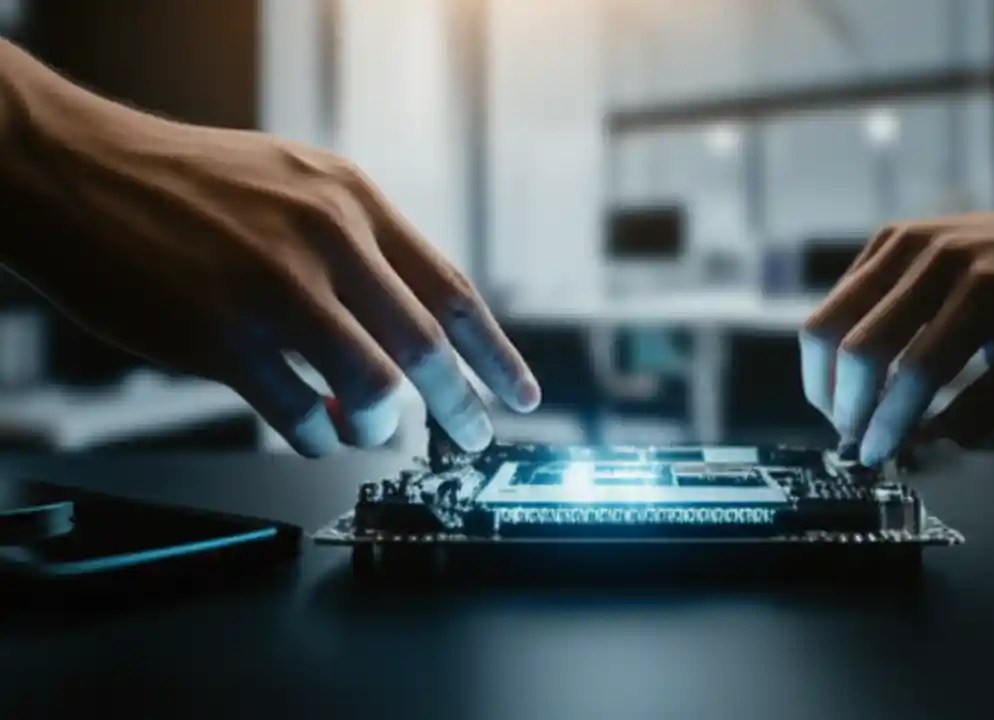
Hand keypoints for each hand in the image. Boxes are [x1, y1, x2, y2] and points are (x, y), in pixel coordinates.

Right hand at [0, 74, 538, 456]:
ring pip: (373, 387)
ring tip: (369, 431)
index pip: (450, 290)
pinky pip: (297, 415)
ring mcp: (274, 288)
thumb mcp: (290, 186)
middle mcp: (326, 238)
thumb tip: (400, 342)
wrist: (74, 170)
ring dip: (379, 425)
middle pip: (426, 347)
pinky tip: (311, 433)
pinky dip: (315, 437)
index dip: (494, 354)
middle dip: (459, 406)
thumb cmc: (185, 185)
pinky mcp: (220, 336)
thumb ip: (353, 251)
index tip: (520, 396)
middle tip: (473, 437)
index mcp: (352, 199)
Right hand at [800, 151, 993, 464]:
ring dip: (826, 376)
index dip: (888, 424)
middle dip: (847, 406)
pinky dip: (838, 339)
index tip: (875, 457)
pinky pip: (842, 295)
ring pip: (831, 318)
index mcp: (987, 295)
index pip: (915, 373)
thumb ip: (979, 412)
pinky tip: (855, 368)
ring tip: (843, 408)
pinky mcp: (893, 236)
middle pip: (859, 346)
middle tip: (855, 437)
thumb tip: (918, 447)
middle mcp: (940, 261)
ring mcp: (909, 242)